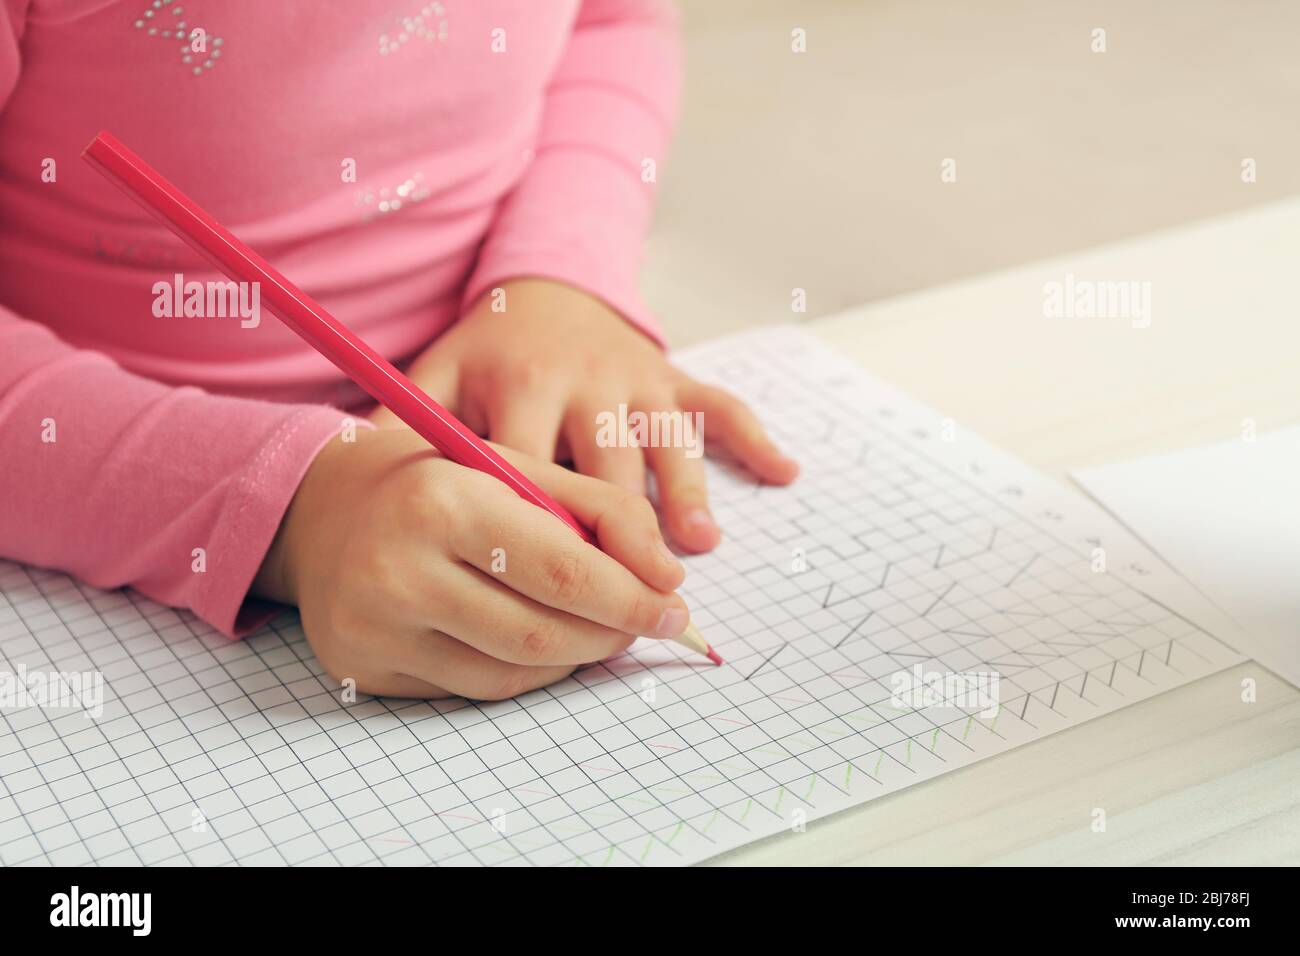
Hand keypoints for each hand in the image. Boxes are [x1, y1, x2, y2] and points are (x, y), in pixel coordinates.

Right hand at [252, 428, 692, 699]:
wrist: (323, 509)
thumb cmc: (440, 481)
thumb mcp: (521, 467)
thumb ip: (605, 510)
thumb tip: (669, 578)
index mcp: (441, 500)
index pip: (560, 568)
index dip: (630, 598)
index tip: (674, 608)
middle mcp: (397, 569)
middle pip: (540, 631)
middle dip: (611, 634)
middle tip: (646, 624)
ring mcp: (374, 628)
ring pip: (512, 671)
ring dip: (575, 657)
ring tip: (598, 629)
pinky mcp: (364, 669)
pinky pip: (473, 689)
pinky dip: (525, 671)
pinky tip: (539, 642)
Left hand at [368, 279, 798, 551]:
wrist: (548, 286)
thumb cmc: (489, 352)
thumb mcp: (439, 376)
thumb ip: (405, 425)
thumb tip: (347, 476)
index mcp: (521, 383)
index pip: (530, 464)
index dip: (534, 525)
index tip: (538, 583)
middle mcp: (585, 380)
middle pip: (605, 464)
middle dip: (619, 529)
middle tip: (634, 593)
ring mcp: (637, 378)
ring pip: (665, 441)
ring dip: (686, 492)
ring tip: (695, 547)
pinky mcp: (675, 376)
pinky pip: (720, 404)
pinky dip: (752, 438)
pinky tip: (783, 471)